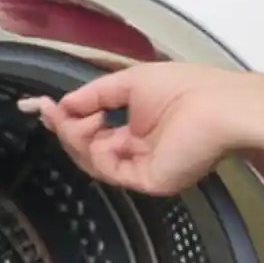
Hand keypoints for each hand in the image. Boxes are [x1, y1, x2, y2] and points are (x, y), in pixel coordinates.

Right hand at [19, 62, 262, 194]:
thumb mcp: (129, 82)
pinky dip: (91, 148)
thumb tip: (61, 105)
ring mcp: (142, 168)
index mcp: (141, 129)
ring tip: (73, 118)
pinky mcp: (146, 180)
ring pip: (92, 160)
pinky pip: (107, 169)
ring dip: (75, 136)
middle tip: (51, 112)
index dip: (70, 119)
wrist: (219, 108)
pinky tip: (89, 127)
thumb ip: (93, 95)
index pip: (97, 130)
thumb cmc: (186, 88)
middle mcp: (139, 152)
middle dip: (67, 129)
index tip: (44, 106)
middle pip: (90, 148)